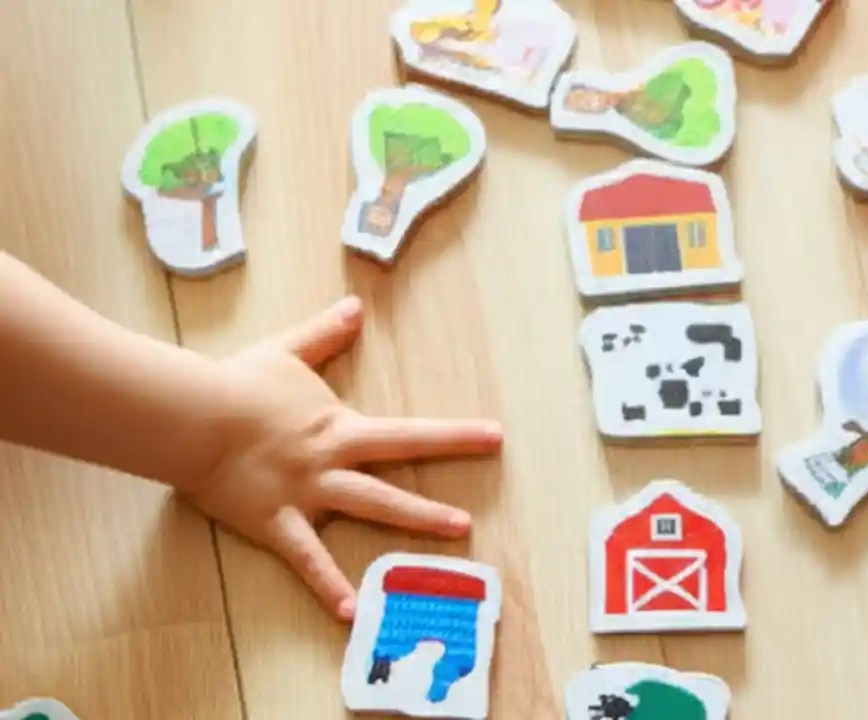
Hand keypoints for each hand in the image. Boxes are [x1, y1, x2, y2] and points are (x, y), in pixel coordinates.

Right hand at [177, 297, 501, 620]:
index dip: (454, 437)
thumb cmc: (238, 382)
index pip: (410, 434)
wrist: (193, 415)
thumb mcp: (288, 351)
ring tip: (441, 549)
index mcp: (341, 428)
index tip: (494, 437)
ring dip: (405, 529)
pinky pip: (306, 558)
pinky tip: (351, 612)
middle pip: (393, 482)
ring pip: (365, 513)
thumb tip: (355, 307)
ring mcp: (307, 494)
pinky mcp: (276, 521)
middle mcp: (332, 464)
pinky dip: (327, 585)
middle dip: (432, 502)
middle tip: (469, 522)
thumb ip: (325, 333)